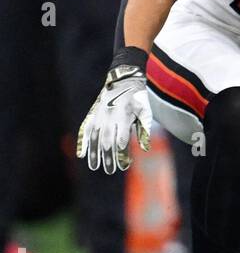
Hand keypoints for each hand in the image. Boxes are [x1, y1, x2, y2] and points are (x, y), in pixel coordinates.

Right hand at [76, 55, 151, 173]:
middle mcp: (109, 115)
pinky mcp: (93, 115)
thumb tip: (146, 149)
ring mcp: (99, 115)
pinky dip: (83, 142)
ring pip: (95, 137)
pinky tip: (81, 154)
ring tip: (95, 167)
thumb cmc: (138, 99)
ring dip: (94, 153)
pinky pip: (85, 130)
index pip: (122, 136)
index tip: (124, 165)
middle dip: (108, 156)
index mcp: (124, 114)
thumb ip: (144, 130)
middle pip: (107, 140)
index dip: (122, 151)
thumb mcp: (146, 112)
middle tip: (110, 171)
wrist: (123, 81)